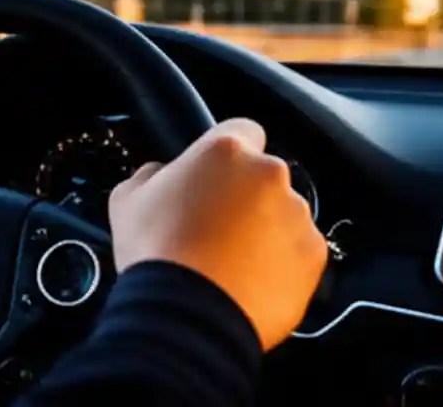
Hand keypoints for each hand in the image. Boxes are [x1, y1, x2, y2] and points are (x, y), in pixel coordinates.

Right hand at [107, 118, 326, 350]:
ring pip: (284, 213)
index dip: (225, 155)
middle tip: (215, 226)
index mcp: (225, 150)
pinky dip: (281, 261)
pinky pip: (298, 250)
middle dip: (245, 195)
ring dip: (265, 228)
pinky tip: (250, 278)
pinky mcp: (314, 254)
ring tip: (232, 260)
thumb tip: (160, 174)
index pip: (241, 130)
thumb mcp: (127, 199)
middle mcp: (269, 175)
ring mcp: (297, 215)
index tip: (213, 176)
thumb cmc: (156, 253)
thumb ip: (151, 174)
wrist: (187, 313)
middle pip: (263, 175)